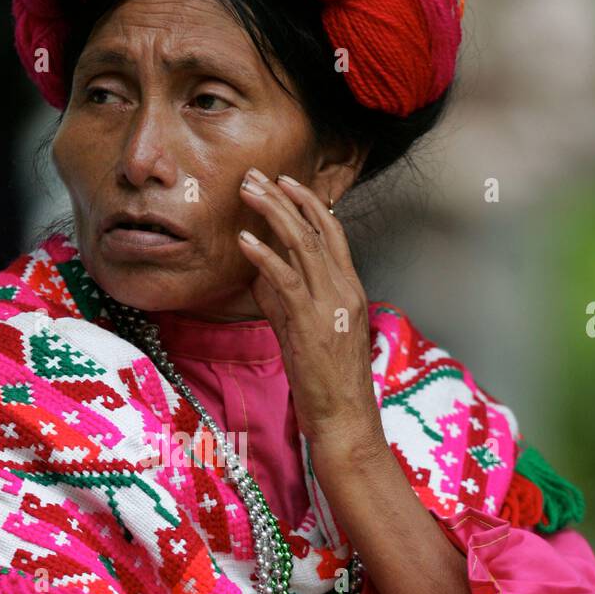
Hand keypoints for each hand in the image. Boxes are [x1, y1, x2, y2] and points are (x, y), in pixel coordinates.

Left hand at [238, 167, 385, 458]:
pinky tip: (245, 239)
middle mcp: (345, 290)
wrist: (345, 419)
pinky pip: (287, 279)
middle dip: (287, 197)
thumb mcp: (306, 333)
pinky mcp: (311, 323)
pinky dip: (265, 255)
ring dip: (274, 214)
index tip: (285, 182)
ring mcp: (331, 305)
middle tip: (258, 175)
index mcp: (349, 290)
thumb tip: (261, 273)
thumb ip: (286, 300)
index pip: (332, 234)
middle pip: (318, 229)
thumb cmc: (326, 383)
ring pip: (303, 245)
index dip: (309, 204)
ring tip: (249, 191)